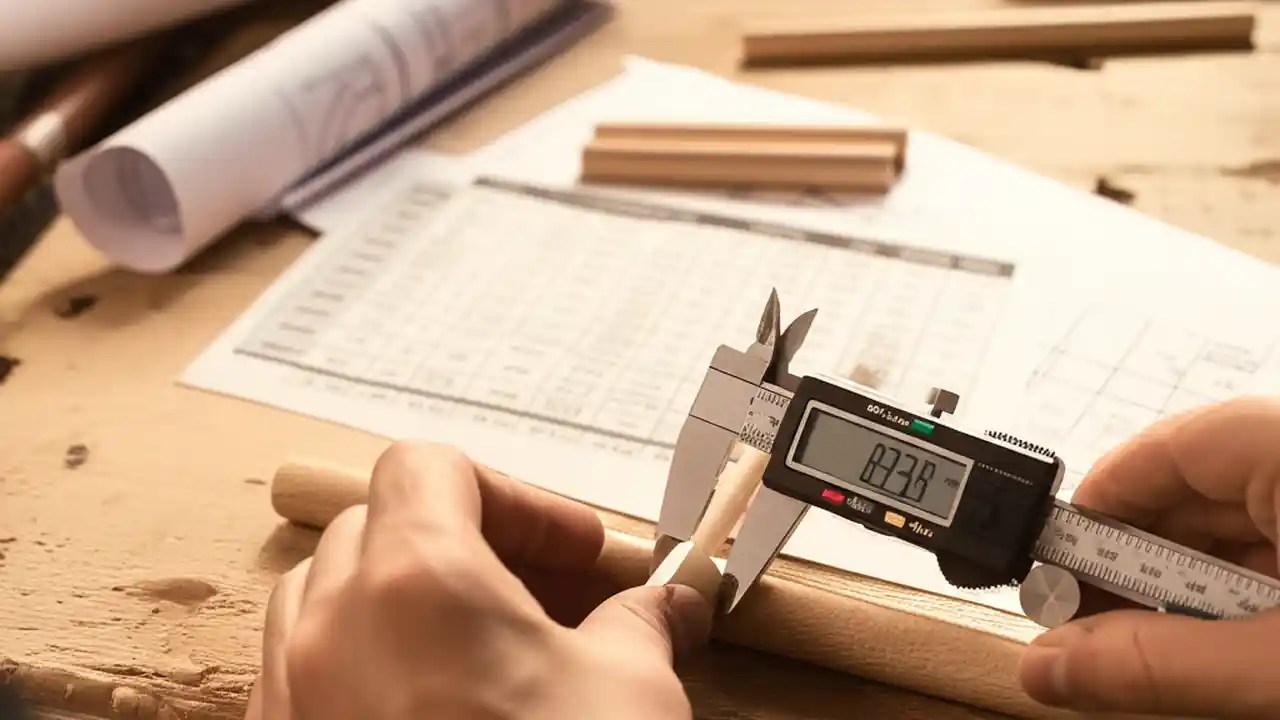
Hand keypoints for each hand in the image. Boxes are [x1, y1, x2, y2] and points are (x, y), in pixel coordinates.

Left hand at [245, 442, 711, 719]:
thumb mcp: (628, 694)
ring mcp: (294, 697)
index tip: (573, 549)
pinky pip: (307, 673)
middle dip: (472, 544)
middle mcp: (333, 630)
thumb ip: (644, 623)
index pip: (434, 466)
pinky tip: (442, 710)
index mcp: (417, 579)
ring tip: (490, 650)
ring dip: (410, 600)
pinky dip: (368, 664)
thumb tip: (670, 604)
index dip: (518, 495)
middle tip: (549, 593)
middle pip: (384, 524)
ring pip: (331, 595)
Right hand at [1018, 397, 1279, 718]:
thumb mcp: (1276, 668)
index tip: (1056, 574)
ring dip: (1193, 596)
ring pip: (1236, 526)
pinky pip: (1277, 545)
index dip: (1095, 514)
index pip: (1161, 449)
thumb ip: (1156, 663)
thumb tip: (1048, 662)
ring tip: (1176, 656)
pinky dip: (1245, 598)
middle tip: (1100, 635)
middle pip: (1192, 491)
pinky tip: (1237, 648)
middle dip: (1139, 571)